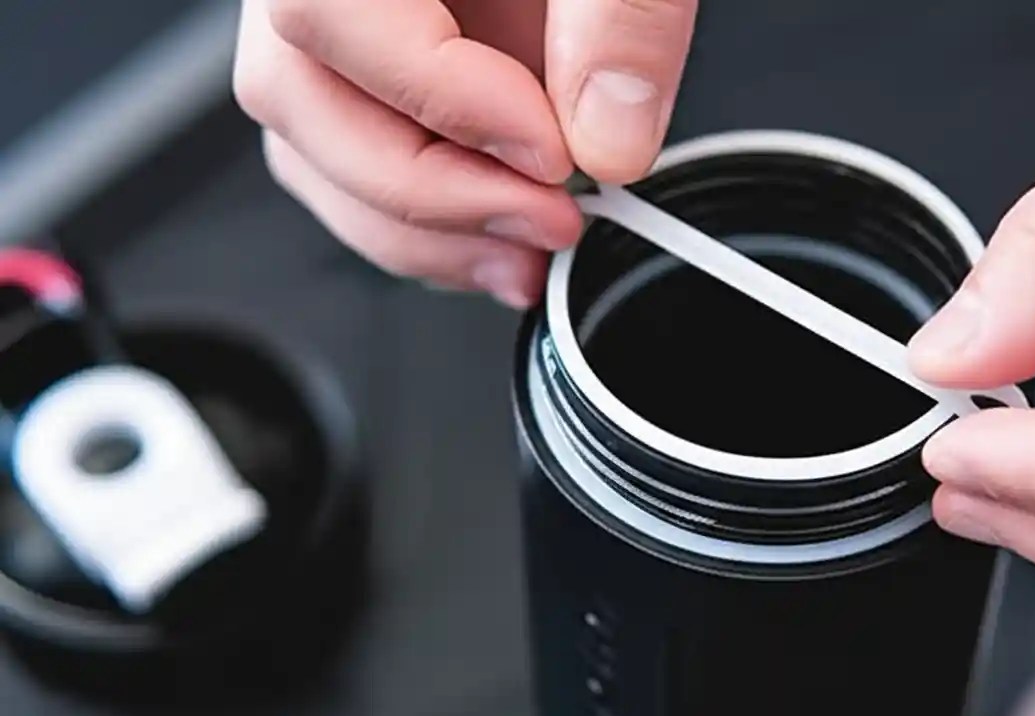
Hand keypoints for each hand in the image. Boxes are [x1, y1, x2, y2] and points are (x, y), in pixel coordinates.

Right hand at [233, 0, 696, 307]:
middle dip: (432, 192)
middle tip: (549, 222)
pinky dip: (422, 218)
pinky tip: (498, 234)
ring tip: (528, 254)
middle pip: (297, 94)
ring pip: (311, 144)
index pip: (329, 7)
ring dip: (422, 228)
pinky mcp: (363, 59)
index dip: (441, 99)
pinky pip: (348, 154)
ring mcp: (326, 10)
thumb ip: (619, 11)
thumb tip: (608, 135)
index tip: (553, 154)